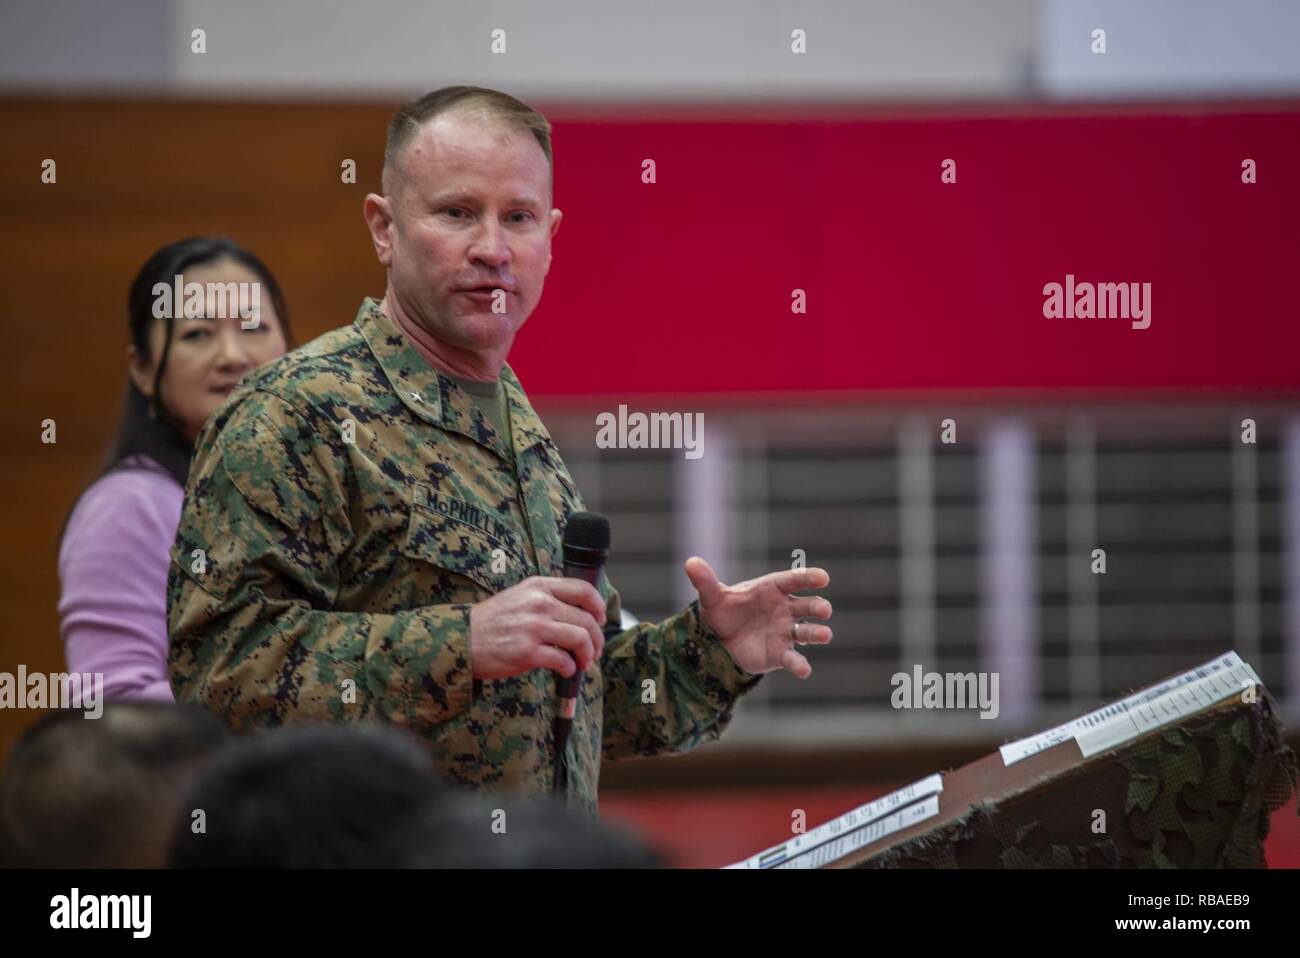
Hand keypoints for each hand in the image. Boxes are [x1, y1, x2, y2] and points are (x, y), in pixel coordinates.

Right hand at [469, 577, 606, 680]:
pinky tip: (565, 670)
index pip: (583, 590)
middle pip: (587, 619)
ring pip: (580, 639)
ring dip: (588, 655)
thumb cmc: (493, 621)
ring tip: (584, 662)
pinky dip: (570, 668)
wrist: (462, 639)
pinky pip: (563, 660)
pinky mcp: (527, 652)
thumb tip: (581, 613)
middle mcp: (539, 603)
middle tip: (595, 651)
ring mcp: (533, 627)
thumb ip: (547, 597)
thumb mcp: (520, 595)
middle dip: (597, 639)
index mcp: (539, 586)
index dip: (599, 607)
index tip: (601, 619)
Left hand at [684, 557, 831, 678]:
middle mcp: (785, 609)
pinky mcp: (781, 654)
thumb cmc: (723, 612)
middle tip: (824, 609)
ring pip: (807, 632)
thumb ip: (705, 581)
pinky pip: (793, 659)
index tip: (823, 577)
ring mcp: (786, 632)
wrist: (719, 641)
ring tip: (826, 635)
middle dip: (818, 607)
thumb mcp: (712, 597)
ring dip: (817, 633)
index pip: (794, 580)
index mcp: (773, 588)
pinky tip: (804, 670)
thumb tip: (690, 562)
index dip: (809, 578)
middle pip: (807, 605)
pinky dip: (800, 664)